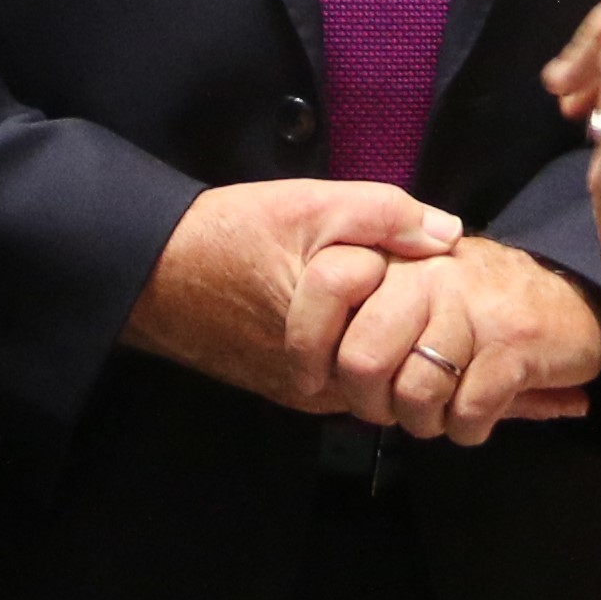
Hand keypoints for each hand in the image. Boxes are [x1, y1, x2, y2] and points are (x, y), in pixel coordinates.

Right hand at [123, 180, 463, 412]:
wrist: (151, 273)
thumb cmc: (226, 234)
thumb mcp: (307, 204)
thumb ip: (383, 213)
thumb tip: (449, 233)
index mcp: (328, 335)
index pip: (399, 308)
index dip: (387, 264)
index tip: (358, 245)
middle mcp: (320, 383)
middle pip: (395, 344)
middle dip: (390, 301)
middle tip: (363, 264)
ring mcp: (307, 395)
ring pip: (375, 362)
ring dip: (373, 321)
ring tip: (347, 283)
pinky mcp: (294, 393)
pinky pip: (349, 373)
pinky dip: (352, 339)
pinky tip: (332, 307)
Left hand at [325, 233, 600, 443]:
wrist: (575, 297)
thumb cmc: (482, 305)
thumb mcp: (418, 294)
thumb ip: (365, 317)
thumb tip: (305, 372)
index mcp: (398, 259)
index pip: (325, 286)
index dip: (309, 346)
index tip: (316, 379)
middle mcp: (429, 276)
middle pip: (363, 360)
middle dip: (373, 403)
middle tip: (396, 406)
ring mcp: (472, 309)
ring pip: (415, 395)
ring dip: (427, 421)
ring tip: (445, 408)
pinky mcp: (513, 346)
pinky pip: (467, 411)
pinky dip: (469, 428)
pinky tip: (480, 412)